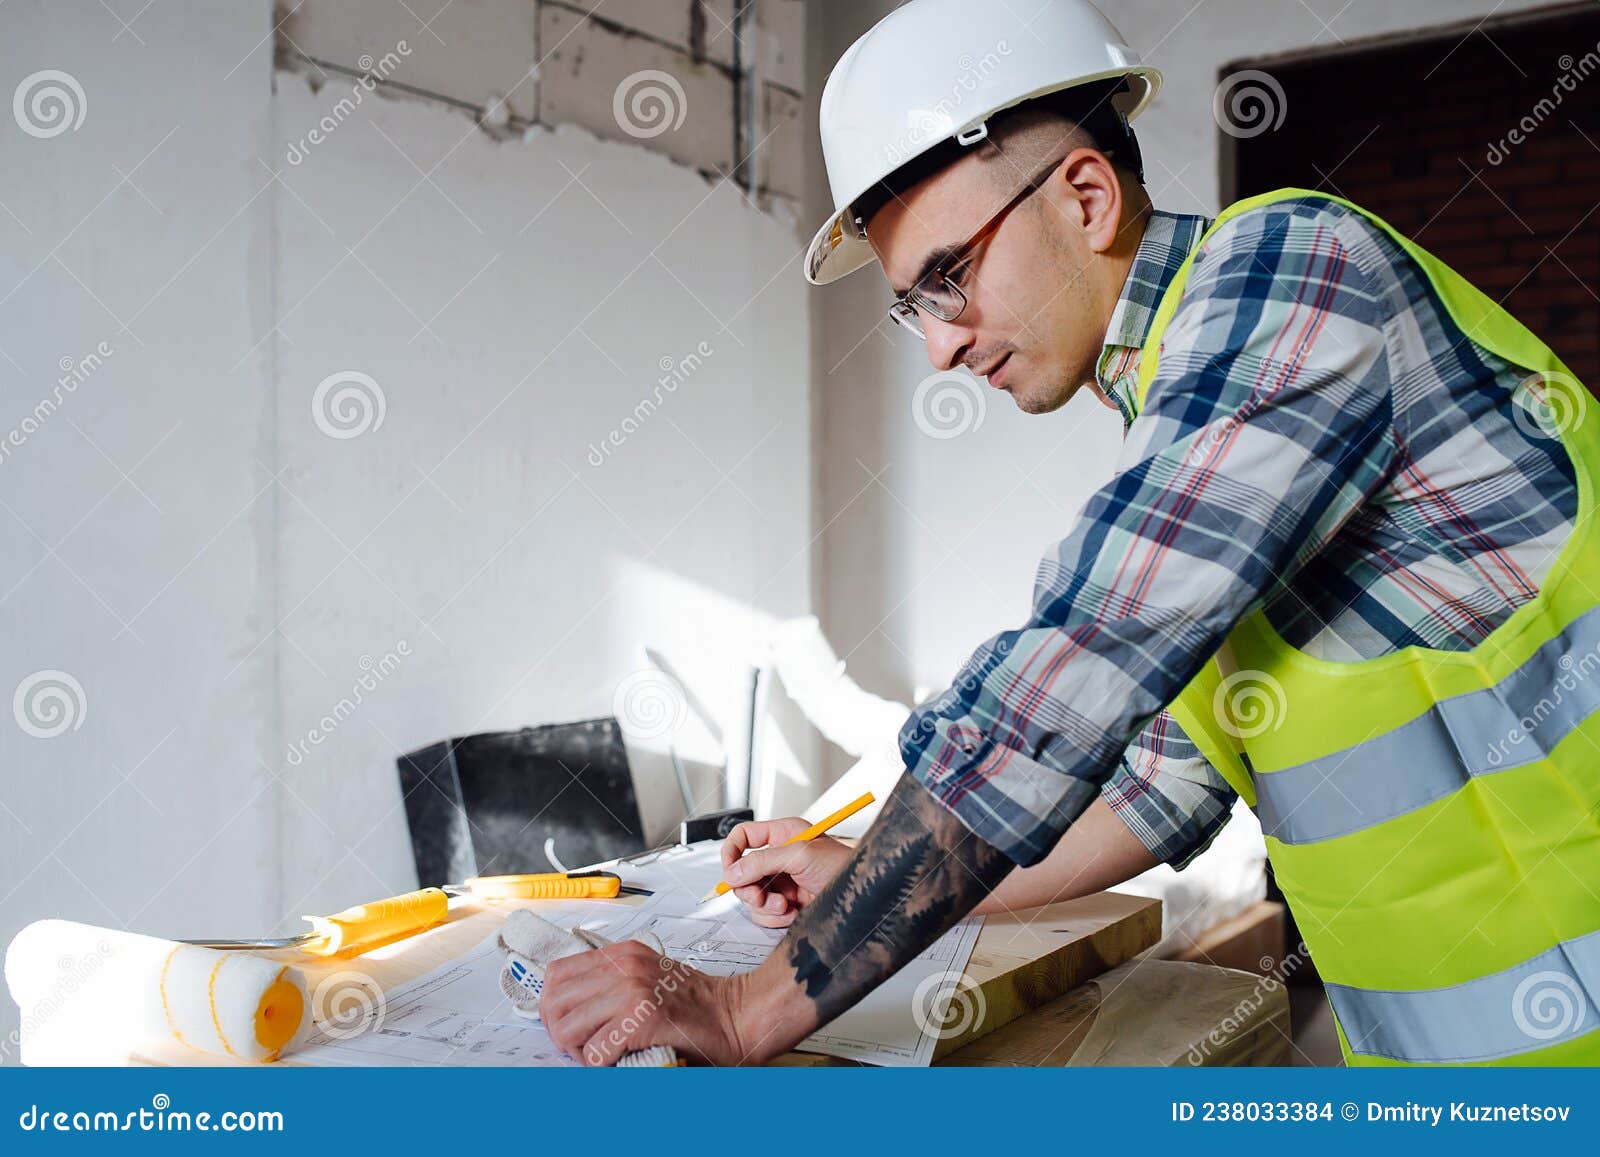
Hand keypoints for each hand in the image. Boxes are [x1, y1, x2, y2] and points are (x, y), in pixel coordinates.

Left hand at [541, 939, 751, 1065]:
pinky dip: (602, 1065)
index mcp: (621, 954)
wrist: (738, 1016)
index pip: (556, 975)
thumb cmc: (697, 1008)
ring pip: (567, 1028)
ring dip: (579, 1051)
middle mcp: (623, 966)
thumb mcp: (647, 980)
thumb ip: (611, 985)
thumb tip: (568, 1011)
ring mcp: (632, 989)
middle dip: (561, 1033)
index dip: (554, 1008)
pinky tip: (622, 1060)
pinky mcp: (643, 1018)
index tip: (569, 1026)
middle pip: (554, 1002)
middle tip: (583, 1048)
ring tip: (602, 1055)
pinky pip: (595, 1052)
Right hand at [721, 817, 851, 927]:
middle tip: (760, 896)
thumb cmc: (843, 866)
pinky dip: (775, 917)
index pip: (744, 837)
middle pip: (742, 872)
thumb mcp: (800, 856)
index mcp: (782, 835)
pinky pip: (765, 913)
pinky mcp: (787, 904)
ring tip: (786, 906)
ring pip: (752, 896)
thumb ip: (763, 861)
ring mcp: (782, 882)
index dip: (732, 852)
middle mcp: (779, 857)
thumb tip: (733, 872)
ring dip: (765, 905)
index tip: (730, 872)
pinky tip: (793, 913)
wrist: (863, 898)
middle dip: (750, 887)